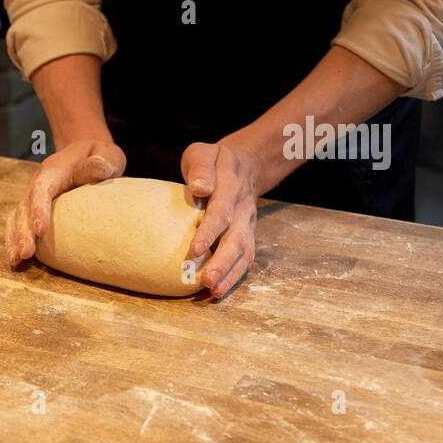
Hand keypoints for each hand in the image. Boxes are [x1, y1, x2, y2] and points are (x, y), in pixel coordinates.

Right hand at [6, 138, 125, 265]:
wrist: (83, 154)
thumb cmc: (98, 156)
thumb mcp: (107, 153)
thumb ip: (103, 160)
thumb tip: (99, 167)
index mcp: (54, 170)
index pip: (42, 188)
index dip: (39, 209)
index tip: (41, 231)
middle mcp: (37, 183)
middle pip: (24, 207)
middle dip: (23, 231)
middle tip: (26, 253)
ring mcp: (32, 196)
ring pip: (17, 217)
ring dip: (15, 239)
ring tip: (16, 260)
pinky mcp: (32, 207)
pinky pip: (18, 223)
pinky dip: (14, 239)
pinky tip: (16, 259)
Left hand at [180, 136, 267, 298]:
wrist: (245, 165)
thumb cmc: (214, 162)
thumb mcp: (203, 152)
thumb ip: (201, 168)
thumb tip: (199, 188)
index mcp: (230, 186)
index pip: (221, 211)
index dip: (209, 231)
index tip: (195, 249)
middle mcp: (243, 208)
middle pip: (236, 238)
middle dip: (222, 261)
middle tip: (207, 280)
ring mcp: (248, 224)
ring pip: (244, 251)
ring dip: (230, 273)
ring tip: (214, 290)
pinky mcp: (248, 234)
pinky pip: (245, 257)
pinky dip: (234, 275)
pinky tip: (219, 290)